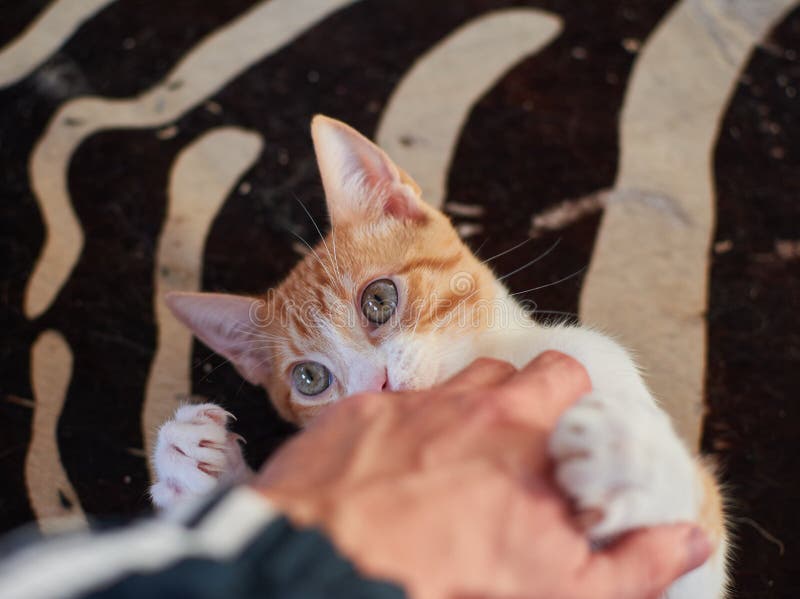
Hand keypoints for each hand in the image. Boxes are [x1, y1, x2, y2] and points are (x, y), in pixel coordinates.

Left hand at [252, 352, 710, 598]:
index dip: (573, 402)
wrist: (321, 578)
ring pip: (453, 379)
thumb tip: (687, 538)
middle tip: (520, 440)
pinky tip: (389, 469)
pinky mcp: (354, 413)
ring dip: (466, 406)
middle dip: (526, 394)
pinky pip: (390, 403)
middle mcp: (470, 407)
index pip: (566, 379)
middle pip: (511, 368)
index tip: (570, 428)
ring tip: (458, 454)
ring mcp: (408, 405)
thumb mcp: (558, 594)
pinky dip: (400, 428)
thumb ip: (631, 564)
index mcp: (527, 440)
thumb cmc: (444, 588)